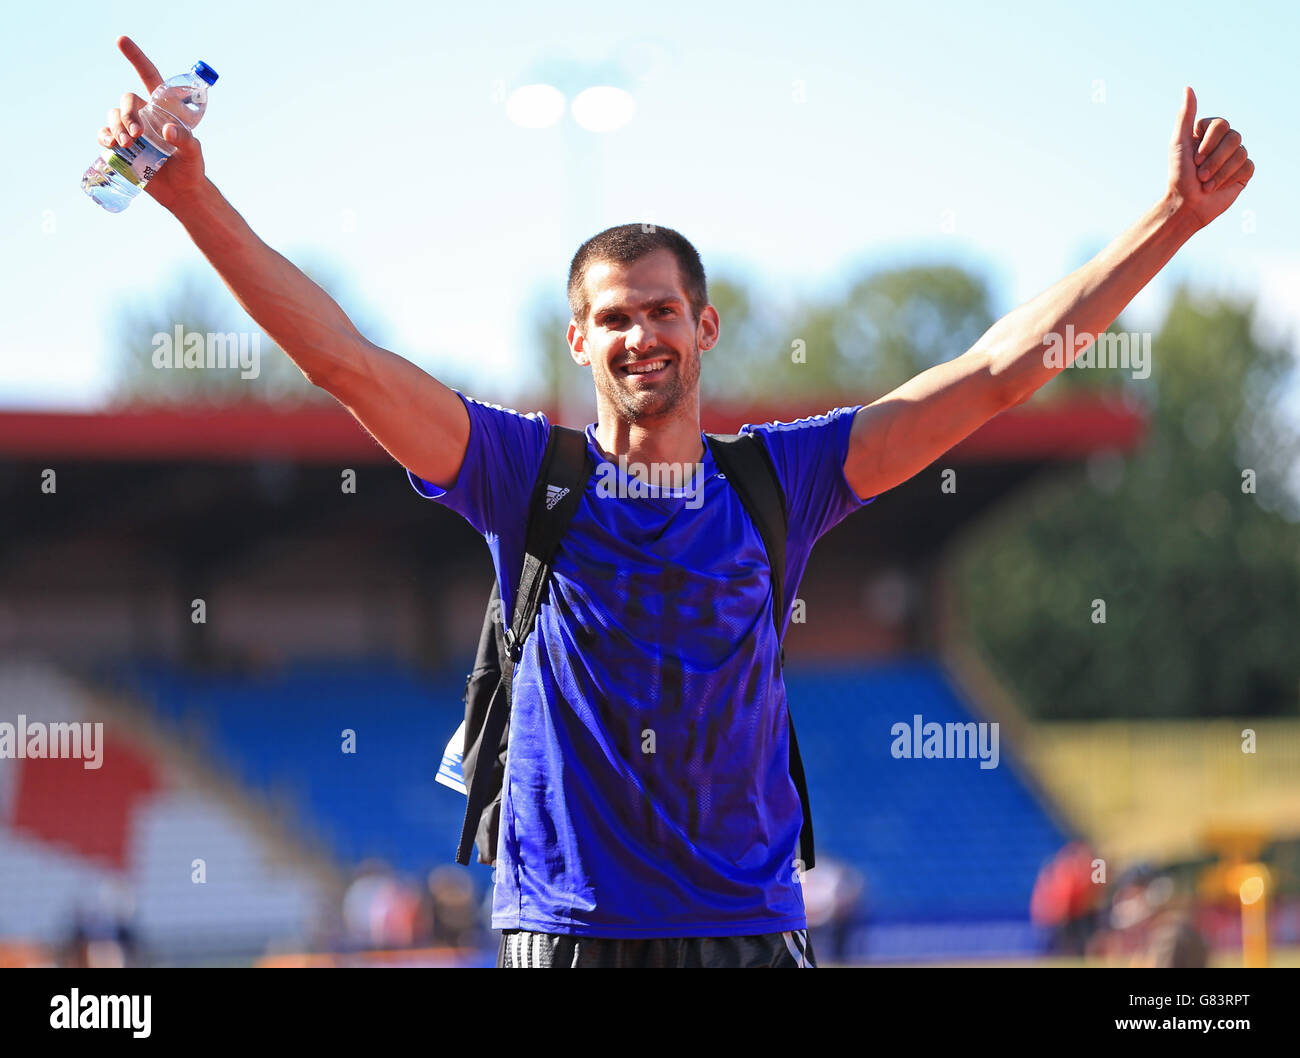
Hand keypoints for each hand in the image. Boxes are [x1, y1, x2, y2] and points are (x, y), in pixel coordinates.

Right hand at [95, 36, 206, 211]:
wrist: (182, 194)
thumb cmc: (192, 169)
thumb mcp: (194, 154)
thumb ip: (185, 141)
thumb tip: (167, 130)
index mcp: (163, 109)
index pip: (148, 77)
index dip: (135, 57)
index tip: (120, 39)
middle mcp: (145, 116)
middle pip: (127, 101)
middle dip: (127, 114)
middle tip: (136, 135)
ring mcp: (132, 132)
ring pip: (113, 117)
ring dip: (115, 127)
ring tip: (127, 145)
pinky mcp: (121, 148)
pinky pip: (104, 135)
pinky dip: (104, 137)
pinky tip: (110, 145)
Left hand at [1167, 86, 1253, 230]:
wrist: (1186, 206)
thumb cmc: (1179, 176)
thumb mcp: (1178, 143)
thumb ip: (1185, 116)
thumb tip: (1188, 88)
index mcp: (1207, 133)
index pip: (1220, 124)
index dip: (1208, 143)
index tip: (1193, 159)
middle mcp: (1222, 143)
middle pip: (1233, 137)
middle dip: (1214, 159)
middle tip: (1199, 174)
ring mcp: (1234, 157)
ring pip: (1240, 153)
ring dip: (1219, 172)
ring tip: (1205, 183)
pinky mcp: (1243, 172)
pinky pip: (1247, 166)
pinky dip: (1229, 178)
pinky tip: (1217, 187)